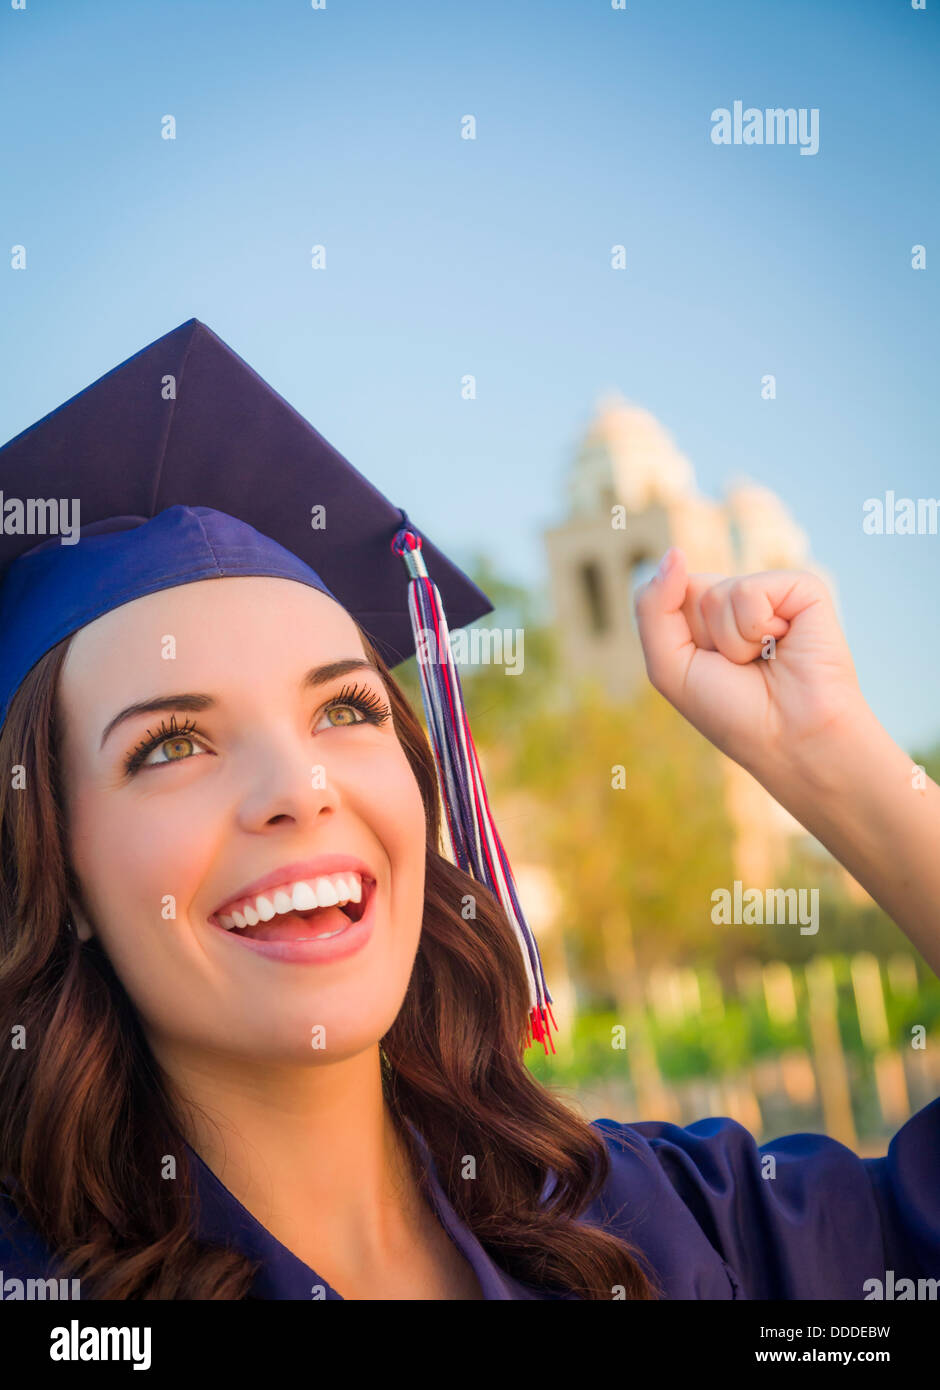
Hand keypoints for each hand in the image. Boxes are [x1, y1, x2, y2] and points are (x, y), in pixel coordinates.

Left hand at [633, 548, 866, 780]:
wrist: (791, 739)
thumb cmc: (732, 712)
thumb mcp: (670, 666)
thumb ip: (653, 608)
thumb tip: (675, 551)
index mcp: (707, 619)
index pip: (667, 595)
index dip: (677, 635)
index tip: (707, 669)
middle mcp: (739, 603)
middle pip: (691, 589)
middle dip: (703, 636)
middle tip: (739, 668)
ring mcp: (771, 594)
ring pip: (717, 591)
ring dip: (731, 639)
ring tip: (763, 660)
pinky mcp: (802, 589)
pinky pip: (750, 590)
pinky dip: (757, 627)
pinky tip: (782, 645)